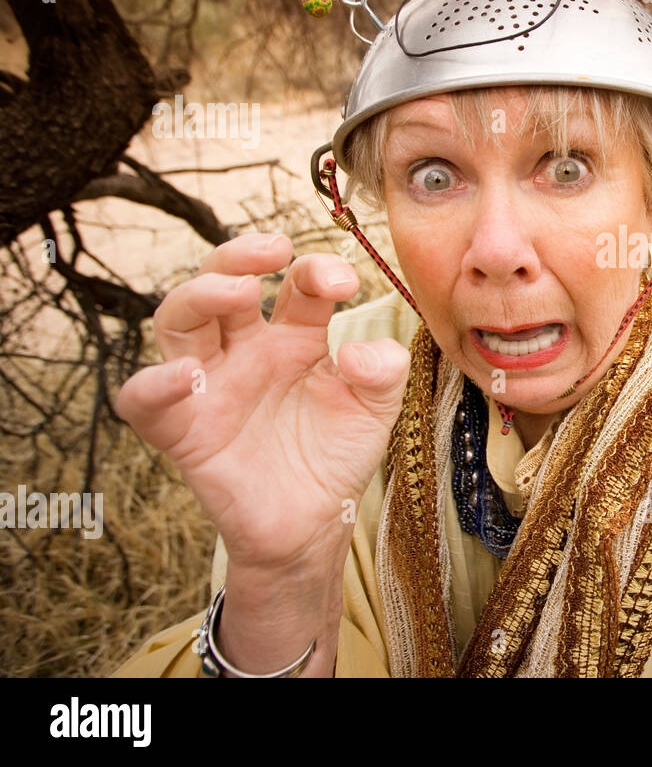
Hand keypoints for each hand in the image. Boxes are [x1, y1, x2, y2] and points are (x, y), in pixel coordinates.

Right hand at [114, 232, 410, 575]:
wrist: (313, 524)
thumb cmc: (336, 454)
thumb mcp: (375, 408)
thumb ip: (383, 371)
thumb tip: (358, 351)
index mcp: (295, 336)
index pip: (296, 284)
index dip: (316, 270)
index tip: (344, 282)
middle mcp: (247, 349)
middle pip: (222, 282)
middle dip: (241, 255)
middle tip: (274, 250)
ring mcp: (210, 384)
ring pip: (178, 320)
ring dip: (200, 295)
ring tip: (239, 291)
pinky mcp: (183, 430)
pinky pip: (144, 400)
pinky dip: (155, 384)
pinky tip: (188, 376)